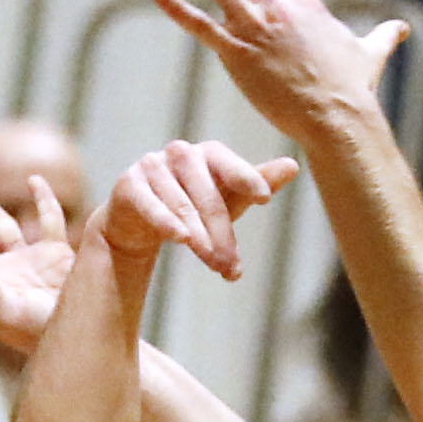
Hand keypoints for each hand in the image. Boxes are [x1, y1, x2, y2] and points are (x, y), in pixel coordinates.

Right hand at [93, 136, 297, 283]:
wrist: (138, 220)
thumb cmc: (193, 205)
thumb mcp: (228, 198)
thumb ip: (258, 183)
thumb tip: (293, 165)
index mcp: (209, 153)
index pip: (231, 166)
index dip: (248, 179)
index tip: (265, 198)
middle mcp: (180, 153)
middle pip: (208, 197)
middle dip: (222, 234)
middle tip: (232, 267)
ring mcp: (152, 165)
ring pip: (182, 206)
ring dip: (200, 240)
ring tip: (216, 266)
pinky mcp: (129, 184)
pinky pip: (151, 204)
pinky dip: (166, 222)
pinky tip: (181, 239)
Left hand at [155, 0, 410, 142]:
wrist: (334, 116)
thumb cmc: (353, 88)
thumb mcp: (371, 54)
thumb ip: (383, 36)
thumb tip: (402, 29)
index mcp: (304, 2)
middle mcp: (275, 6)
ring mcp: (252, 27)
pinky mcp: (235, 54)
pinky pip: (198, 25)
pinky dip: (175, 6)